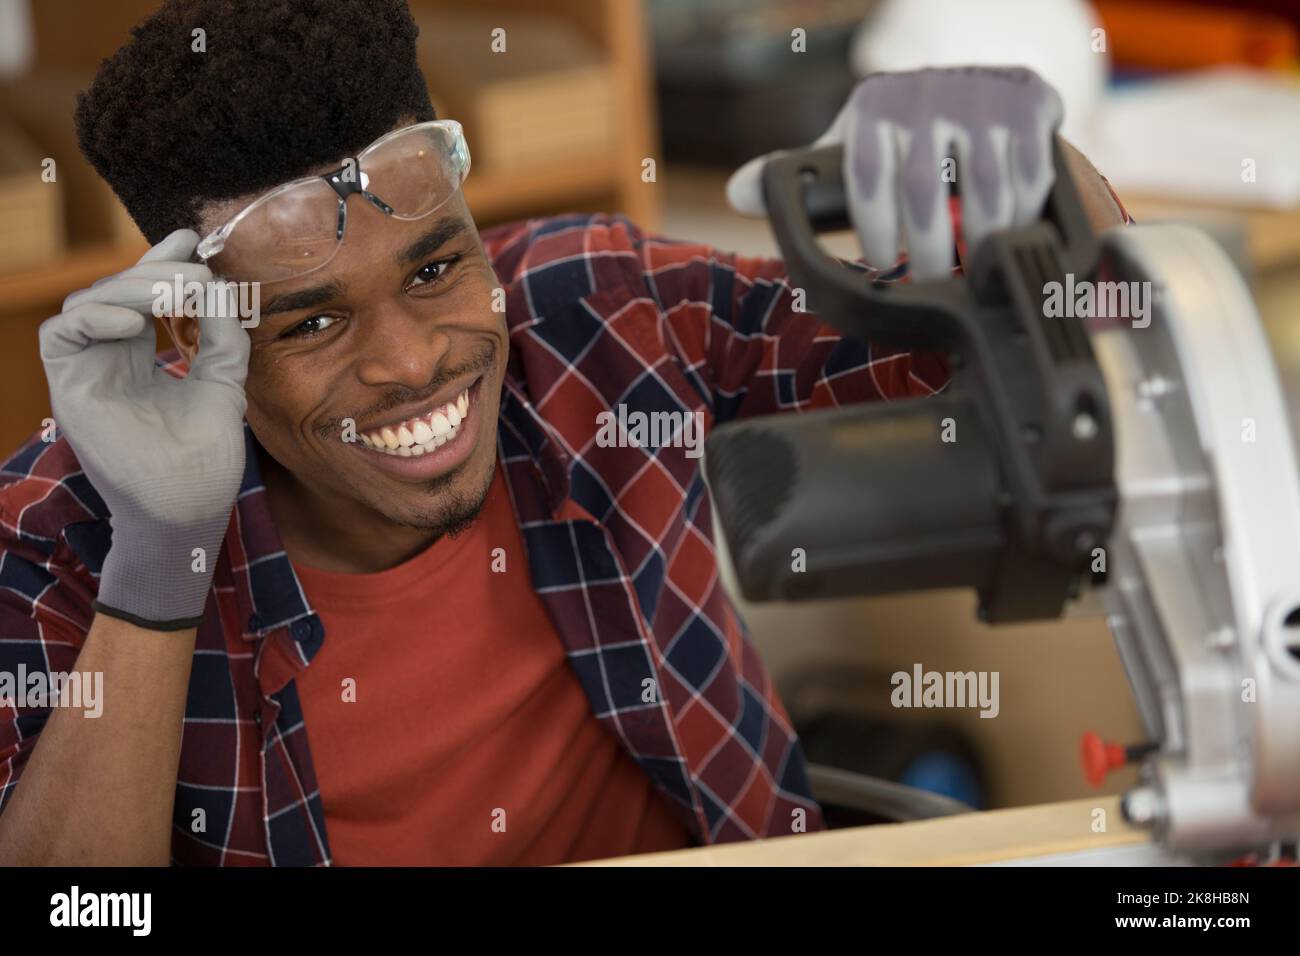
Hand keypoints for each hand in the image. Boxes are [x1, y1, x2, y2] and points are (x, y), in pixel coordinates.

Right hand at [39, 229, 250, 628]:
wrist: (189, 507)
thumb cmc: (205, 457)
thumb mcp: (223, 383)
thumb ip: (222, 335)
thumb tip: (221, 287)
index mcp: (139, 355)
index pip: (141, 294)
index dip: (159, 260)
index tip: (191, 242)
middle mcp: (108, 356)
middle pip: (116, 290)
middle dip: (156, 272)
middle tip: (196, 275)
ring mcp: (87, 370)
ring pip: (88, 301)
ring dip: (133, 288)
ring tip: (176, 295)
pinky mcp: (69, 386)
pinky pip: (59, 333)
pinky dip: (93, 317)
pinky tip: (134, 324)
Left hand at [727, 66, 1064, 279]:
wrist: (977, 78)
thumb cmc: (903, 129)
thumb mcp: (853, 142)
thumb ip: (804, 174)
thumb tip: (736, 193)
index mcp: (872, 107)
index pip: (866, 180)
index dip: (874, 232)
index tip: (881, 265)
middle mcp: (922, 94)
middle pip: (922, 193)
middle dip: (924, 251)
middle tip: (926, 284)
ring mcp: (978, 98)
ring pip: (980, 188)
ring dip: (977, 240)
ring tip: (971, 272)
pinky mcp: (1027, 104)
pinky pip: (1027, 174)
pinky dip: (1019, 213)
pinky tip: (1006, 234)